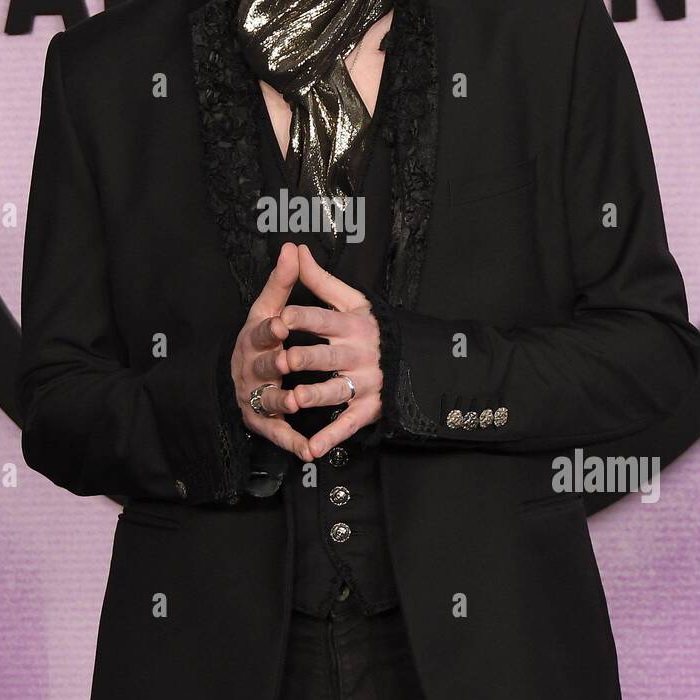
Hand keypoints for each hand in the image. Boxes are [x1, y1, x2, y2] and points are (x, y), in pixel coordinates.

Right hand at [230, 242, 313, 461]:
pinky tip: (308, 450)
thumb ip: (282, 281)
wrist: (231, 380)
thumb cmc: (259, 340)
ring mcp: (254, 397)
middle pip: (262, 366)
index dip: (270, 328)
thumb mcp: (266, 309)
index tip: (282, 322)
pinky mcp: (262, 423)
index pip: (261, 331)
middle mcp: (251, 368)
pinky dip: (292, 442)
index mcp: (254, 339)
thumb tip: (293, 246)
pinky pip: (277, 433)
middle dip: (273, 364)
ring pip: (266, 399)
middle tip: (286, 361)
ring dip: (279, 401)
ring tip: (292, 402)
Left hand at [276, 242, 383, 460]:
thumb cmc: (375, 327)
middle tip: (283, 360)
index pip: (325, 320)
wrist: (417, 358)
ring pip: (337, 390)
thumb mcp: (353, 300)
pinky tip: (311, 449)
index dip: (304, 318)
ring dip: (316, 397)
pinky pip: (348, 424)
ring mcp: (365, 383)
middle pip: (328, 357)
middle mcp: (359, 354)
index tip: (282, 317)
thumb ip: (321, 280)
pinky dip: (331, 437)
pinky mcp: (369, 408)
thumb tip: (296, 250)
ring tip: (294, 400)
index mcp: (353, 325)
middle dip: (306, 359)